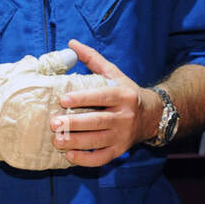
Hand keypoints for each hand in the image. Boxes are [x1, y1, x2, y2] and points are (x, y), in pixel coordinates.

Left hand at [51, 38, 160, 166]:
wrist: (151, 116)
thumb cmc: (126, 92)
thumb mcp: (114, 74)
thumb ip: (93, 59)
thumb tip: (71, 43)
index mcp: (123, 95)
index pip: (102, 96)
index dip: (82, 98)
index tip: (63, 99)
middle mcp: (125, 116)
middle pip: (98, 121)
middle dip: (74, 123)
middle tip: (53, 123)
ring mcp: (123, 135)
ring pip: (98, 141)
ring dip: (76, 142)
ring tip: (56, 140)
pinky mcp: (120, 150)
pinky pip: (102, 158)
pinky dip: (86, 160)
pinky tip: (70, 156)